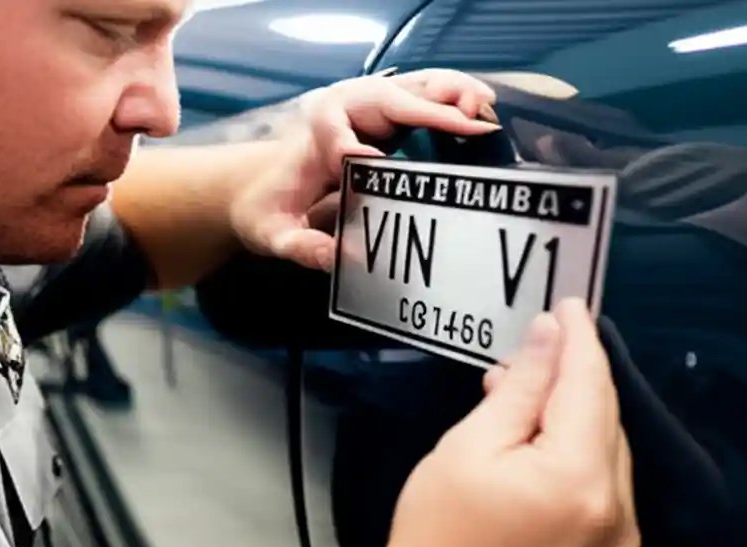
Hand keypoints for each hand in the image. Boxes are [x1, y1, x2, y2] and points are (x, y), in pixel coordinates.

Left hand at [230, 70, 500, 270]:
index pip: (333, 126)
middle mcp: (343, 111)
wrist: (260, 186)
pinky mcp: (390, 116)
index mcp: (311, 138)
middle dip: (430, 106)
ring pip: (414, 88)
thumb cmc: (267, 210)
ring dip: (451, 93)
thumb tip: (334, 259)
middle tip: (472, 121)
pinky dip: (455, 99)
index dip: (354, 138)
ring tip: (485, 109)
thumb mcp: (273, 234)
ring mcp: (369, 109)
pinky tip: (484, 111)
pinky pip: (427, 97)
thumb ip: (299, 246)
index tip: (370, 156)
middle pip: (389, 96)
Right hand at [373, 298, 637, 546]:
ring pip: (607, 453)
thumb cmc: (437, 538)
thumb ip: (521, 388)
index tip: (567, 306)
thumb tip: (551, 338)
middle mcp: (615, 511)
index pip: (591, 385)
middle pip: (605, 418)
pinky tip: (534, 452)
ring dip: (571, 419)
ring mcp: (617, 542)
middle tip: (521, 358)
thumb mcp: (469, 446)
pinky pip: (603, 489)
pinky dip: (575, 459)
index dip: (579, 340)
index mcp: (580, 478)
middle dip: (569, 379)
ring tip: (515, 406)